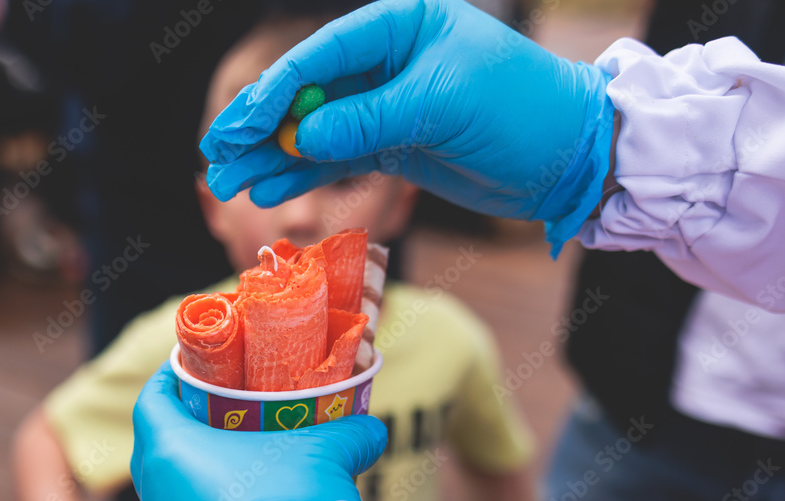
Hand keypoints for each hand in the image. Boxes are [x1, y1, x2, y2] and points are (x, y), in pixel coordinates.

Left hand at [131, 362, 386, 500]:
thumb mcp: (324, 457)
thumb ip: (347, 434)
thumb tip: (370, 429)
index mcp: (170, 451)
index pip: (151, 401)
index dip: (168, 381)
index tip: (191, 370)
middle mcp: (155, 494)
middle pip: (161, 446)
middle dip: (191, 427)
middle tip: (225, 414)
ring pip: (176, 490)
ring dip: (204, 474)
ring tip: (244, 465)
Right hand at [200, 0, 613, 250]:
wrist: (569, 156)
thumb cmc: (520, 108)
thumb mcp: (442, 104)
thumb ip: (368, 118)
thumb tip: (301, 134)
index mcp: (398, 26)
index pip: (320, 56)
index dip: (273, 92)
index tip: (237, 125)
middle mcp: (385, 62)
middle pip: (305, 94)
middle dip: (259, 127)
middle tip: (215, 158)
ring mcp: (385, 106)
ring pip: (314, 131)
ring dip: (271, 158)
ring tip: (228, 183)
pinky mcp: (392, 145)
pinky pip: (336, 159)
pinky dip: (304, 175)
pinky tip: (269, 191)